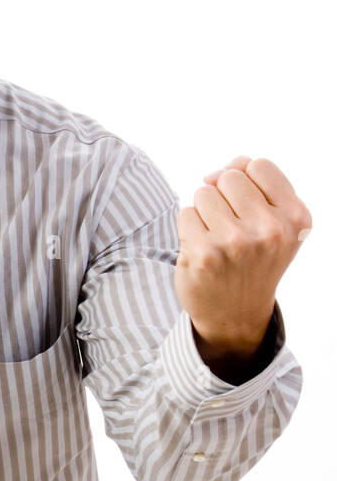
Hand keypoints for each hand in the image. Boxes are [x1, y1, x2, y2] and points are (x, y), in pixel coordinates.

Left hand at [175, 156, 311, 363]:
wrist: (236, 314)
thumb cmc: (253, 259)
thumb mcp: (274, 222)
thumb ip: (256, 183)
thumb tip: (218, 172)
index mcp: (295, 218)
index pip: (258, 165)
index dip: (245, 180)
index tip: (247, 207)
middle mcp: (270, 230)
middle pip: (228, 177)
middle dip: (223, 196)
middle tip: (231, 228)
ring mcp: (236, 243)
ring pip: (204, 192)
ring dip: (204, 212)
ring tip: (217, 239)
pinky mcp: (204, 254)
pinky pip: (185, 213)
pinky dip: (189, 228)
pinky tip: (202, 251)